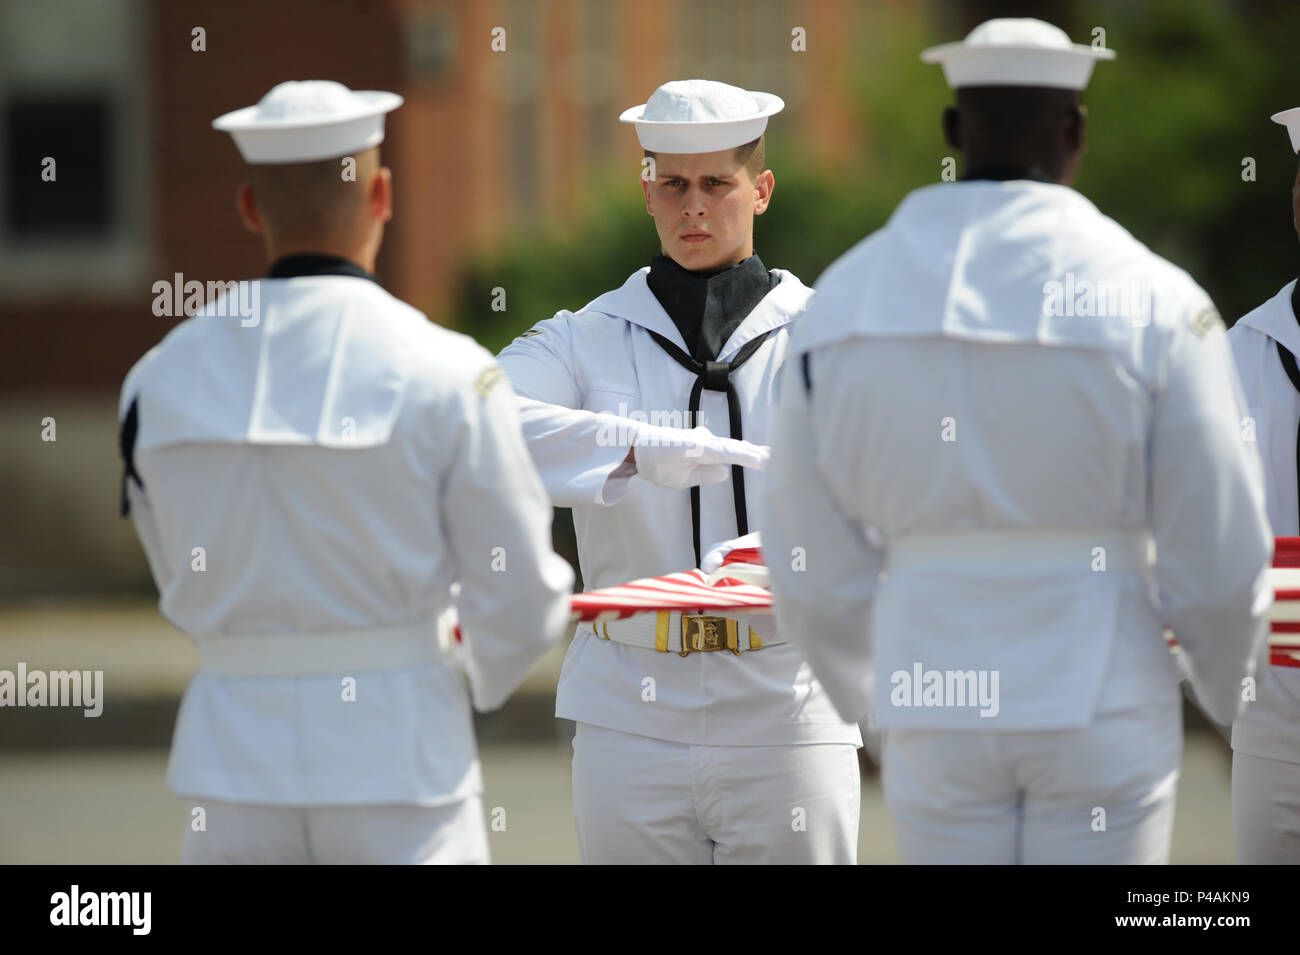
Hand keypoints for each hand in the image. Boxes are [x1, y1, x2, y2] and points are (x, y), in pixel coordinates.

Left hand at [630, 424, 769, 490]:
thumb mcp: (676, 478)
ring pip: (730, 446)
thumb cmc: (655, 462)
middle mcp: (704, 440)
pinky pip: (724, 446)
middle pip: (733, 447)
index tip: (766, 461)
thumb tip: (726, 471)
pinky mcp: (702, 442)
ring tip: (770, 456)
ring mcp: (704, 439)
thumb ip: (702, 475)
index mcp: (697, 448)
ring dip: (750, 451)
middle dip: (755, 453)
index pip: (728, 452)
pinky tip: (751, 452)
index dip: (748, 457)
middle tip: (777, 458)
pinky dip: (739, 450)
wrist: (639, 445)